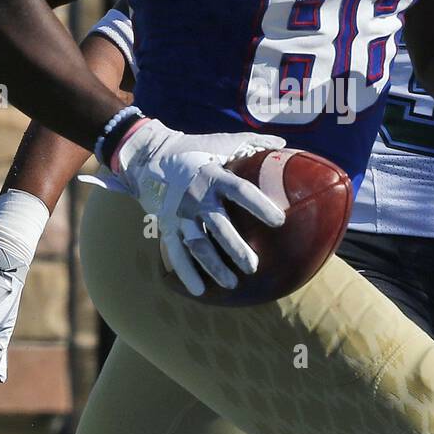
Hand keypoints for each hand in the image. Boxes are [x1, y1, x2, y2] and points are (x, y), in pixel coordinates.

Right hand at [114, 121, 286, 296]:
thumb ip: (252, 142)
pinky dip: (186, 273)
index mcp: (213, 175)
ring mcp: (180, 215)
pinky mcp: (167, 226)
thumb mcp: (220, 142)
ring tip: (232, 284)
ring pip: (198, 245)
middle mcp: (196, 197)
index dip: (260, 206)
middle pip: (219, 226)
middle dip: (235, 248)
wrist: (149, 156)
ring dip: (214, 266)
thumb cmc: (194, 150)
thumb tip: (283, 143)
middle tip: (253, 266)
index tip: (279, 221)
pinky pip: (176, 253)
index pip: (241, 191)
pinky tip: (200, 291)